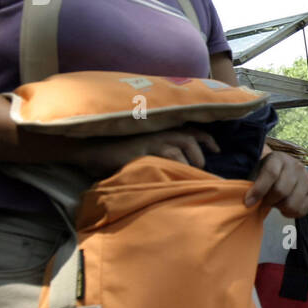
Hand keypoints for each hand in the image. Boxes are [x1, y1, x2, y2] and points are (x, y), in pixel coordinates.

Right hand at [77, 127, 219, 177]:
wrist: (91, 150)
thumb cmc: (118, 152)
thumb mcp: (145, 150)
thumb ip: (162, 154)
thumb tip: (183, 170)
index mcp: (161, 130)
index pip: (192, 131)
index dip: (207, 139)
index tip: (217, 150)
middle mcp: (158, 132)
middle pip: (190, 140)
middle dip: (198, 156)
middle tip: (197, 169)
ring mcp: (149, 141)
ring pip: (180, 149)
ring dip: (187, 164)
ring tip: (184, 175)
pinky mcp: (140, 151)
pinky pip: (163, 158)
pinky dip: (172, 167)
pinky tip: (170, 176)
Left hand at [246, 151, 307, 216]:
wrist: (282, 170)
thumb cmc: (265, 173)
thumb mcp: (256, 172)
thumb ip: (252, 185)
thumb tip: (249, 202)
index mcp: (278, 158)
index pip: (271, 173)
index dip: (259, 190)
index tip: (248, 202)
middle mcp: (296, 166)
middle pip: (281, 191)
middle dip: (269, 201)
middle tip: (264, 201)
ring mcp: (307, 178)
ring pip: (292, 203)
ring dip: (280, 207)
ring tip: (276, 202)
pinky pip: (302, 210)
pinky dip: (291, 213)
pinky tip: (285, 207)